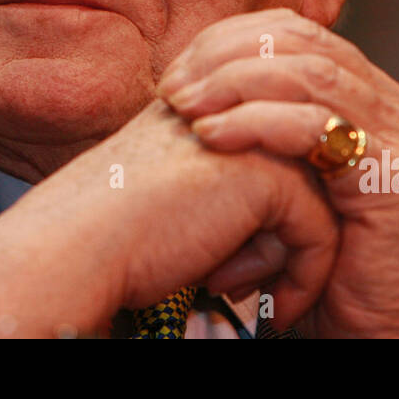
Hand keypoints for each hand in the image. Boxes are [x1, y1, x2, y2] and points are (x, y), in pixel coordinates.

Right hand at [0, 97, 337, 337]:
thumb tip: (276, 220)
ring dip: (299, 256)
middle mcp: (234, 105)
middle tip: (270, 279)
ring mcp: (255, 133)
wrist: (77, 243)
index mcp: (203, 95)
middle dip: (299, 225)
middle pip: (304, 163)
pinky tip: (261, 303)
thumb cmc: (109, 231)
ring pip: (321, 199)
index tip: (261, 249)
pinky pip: (319, 230)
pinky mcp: (268, 174)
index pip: (274, 118)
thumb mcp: (175, 190)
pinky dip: (301, 276)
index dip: (281, 184)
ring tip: (259, 294)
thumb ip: (221, 180)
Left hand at [157, 8, 398, 338]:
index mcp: (362, 93)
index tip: (176, 70)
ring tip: (182, 107)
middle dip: (224, 57)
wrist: (380, 331)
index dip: (229, 40)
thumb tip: (183, 89)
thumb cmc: (322, 260)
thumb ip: (255, 128)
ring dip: (232, 85)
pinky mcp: (391, 175)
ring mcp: (396, 135)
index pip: (292, 32)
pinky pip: (315, 127)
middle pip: (298, 42)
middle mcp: (387, 103)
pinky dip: (255, 123)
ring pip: (306, 75)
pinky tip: (211, 136)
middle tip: (171, 87)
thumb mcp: (281, 178)